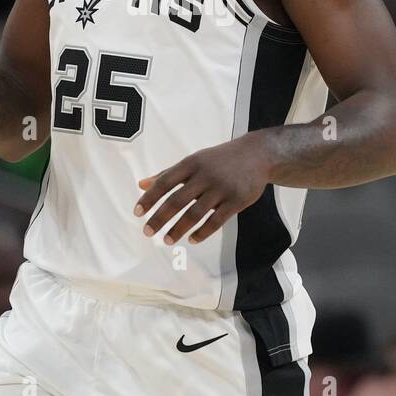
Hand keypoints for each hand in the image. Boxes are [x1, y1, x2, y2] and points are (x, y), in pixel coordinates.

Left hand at [133, 134, 271, 244]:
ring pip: (195, 213)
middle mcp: (205, 175)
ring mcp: (222, 189)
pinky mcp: (237, 201)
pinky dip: (202, 232)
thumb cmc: (220, 159)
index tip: (137, 213)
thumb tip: (141, 184)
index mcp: (192, 163)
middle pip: (177, 200)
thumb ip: (168, 173)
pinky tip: (192, 239)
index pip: (165, 182)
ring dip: (178, 229)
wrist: (257, 155)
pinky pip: (216, 221)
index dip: (150, 198)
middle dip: (160, 218)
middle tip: (147, 232)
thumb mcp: (194, 161)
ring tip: (167, 240)